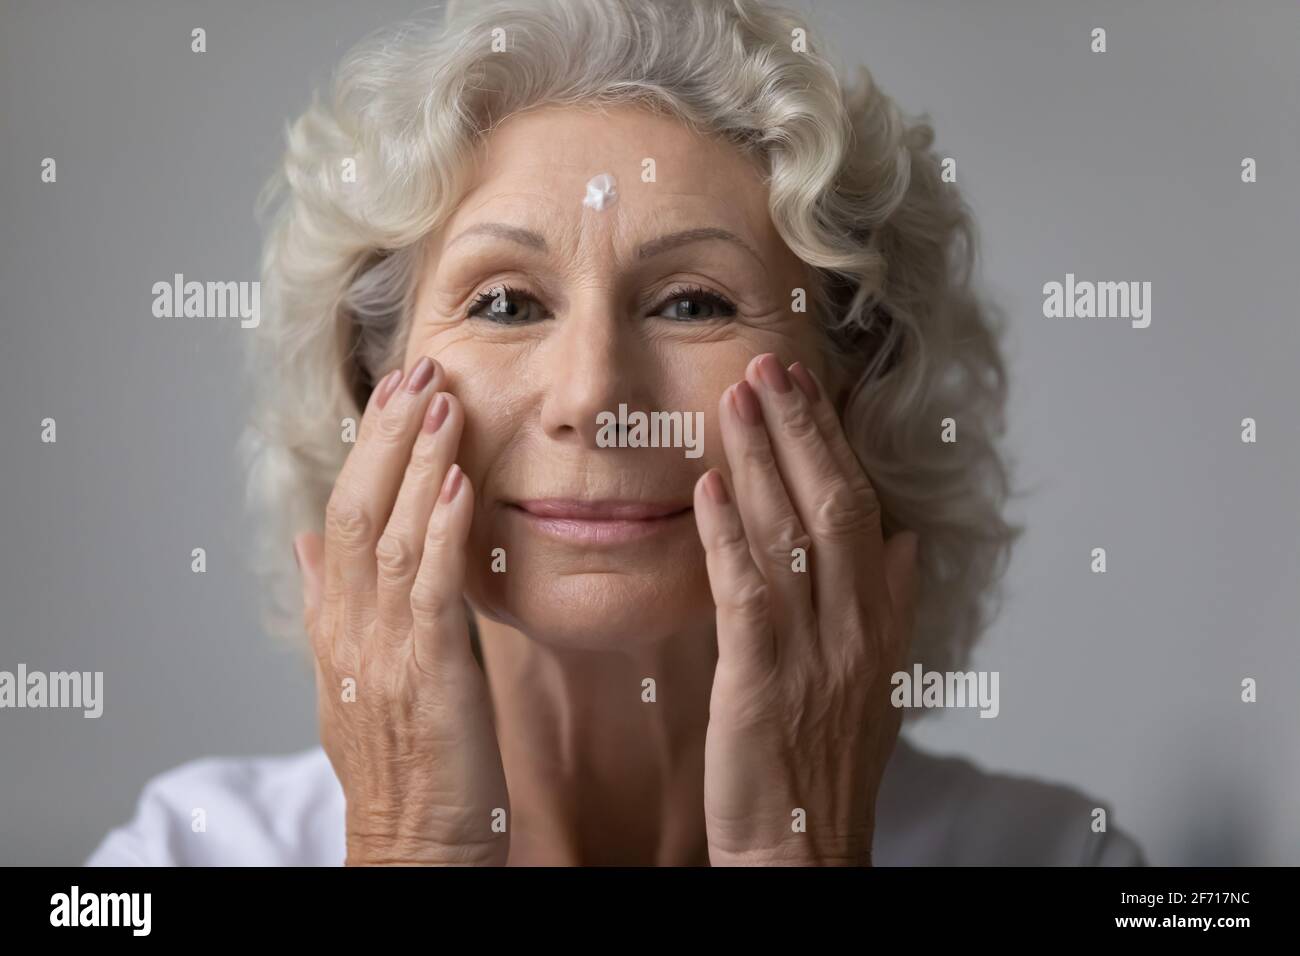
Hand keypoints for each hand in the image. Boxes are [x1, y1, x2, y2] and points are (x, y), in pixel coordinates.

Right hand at [295, 357, 508, 865]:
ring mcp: (386, 652)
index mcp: (337, 627)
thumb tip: (308, 542)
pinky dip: (444, 532)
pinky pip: (433, 591)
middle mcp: (351, 631)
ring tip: (442, 401)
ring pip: (391, 538)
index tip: (393, 392)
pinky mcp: (430, 676)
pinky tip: (459, 483)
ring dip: (417, 464)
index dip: (367, 451)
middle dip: (387, 437)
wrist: (415, 847)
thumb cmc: (401, 764)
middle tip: (417, 368)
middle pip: (357, 512)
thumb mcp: (351, 676)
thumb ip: (329, 604)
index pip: (342, 517)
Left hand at [693, 353, 919, 865]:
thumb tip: (906, 541)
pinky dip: (728, 533)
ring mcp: (814, 650)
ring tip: (739, 397)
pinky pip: (749, 591)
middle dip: (803, 428)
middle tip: (773, 364)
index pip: (864, 511)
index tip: (810, 388)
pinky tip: (708, 488)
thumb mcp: (877, 679)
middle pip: (836, 504)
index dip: (836, 444)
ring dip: (764, 459)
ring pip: (795, 532)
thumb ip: (891, 605)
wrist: (806, 850)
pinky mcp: (763, 678)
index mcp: (880, 622)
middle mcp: (856, 626)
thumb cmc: (825, 764)